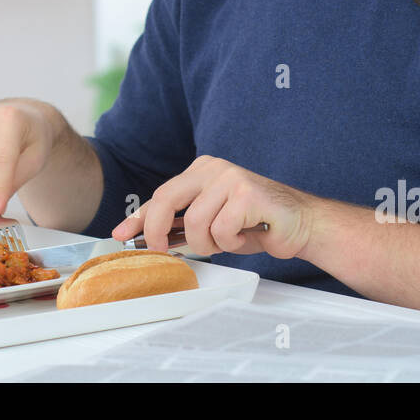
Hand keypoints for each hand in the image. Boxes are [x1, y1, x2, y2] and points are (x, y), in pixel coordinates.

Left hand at [110, 155, 317, 259]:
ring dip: (210, 244)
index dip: (138, 218)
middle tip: (162, 251)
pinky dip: (232, 242)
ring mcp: (230, 177)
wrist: (298, 224)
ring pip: (196, 223)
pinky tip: (247, 234)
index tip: (121, 235)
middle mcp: (213, 168)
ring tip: (229, 240)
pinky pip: (221, 230)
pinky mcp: (246, 193)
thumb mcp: (211, 222)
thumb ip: (182, 223)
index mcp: (201, 170)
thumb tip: (146, 236)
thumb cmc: (254, 224)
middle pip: (167, 200)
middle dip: (157, 232)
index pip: (161, 195)